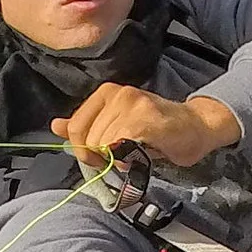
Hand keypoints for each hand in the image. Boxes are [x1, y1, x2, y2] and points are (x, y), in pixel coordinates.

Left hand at [58, 83, 242, 167]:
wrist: (195, 127)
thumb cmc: (156, 129)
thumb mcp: (116, 124)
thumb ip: (86, 126)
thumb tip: (55, 126)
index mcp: (106, 92)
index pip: (76, 126)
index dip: (82, 149)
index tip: (96, 159)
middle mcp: (118, 93)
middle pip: (88, 138)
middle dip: (100, 156)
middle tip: (119, 158)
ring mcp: (133, 103)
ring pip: (103, 143)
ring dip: (116, 158)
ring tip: (135, 153)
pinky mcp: (146, 118)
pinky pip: (120, 144)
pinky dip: (127, 157)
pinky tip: (141, 153)